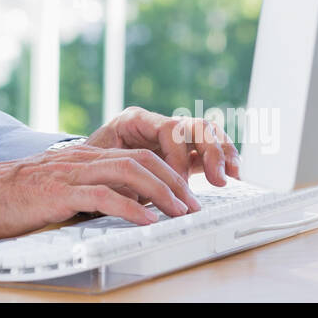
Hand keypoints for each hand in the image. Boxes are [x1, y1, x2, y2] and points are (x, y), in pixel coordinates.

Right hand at [0, 144, 202, 241]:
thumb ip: (83, 191)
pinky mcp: (59, 192)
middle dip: (174, 181)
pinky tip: (147, 220)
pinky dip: (131, 208)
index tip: (185, 194)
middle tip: (193, 204)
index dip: (166, 172)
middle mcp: (81, 159)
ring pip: (129, 172)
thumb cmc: (11, 195)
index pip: (135, 155)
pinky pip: (103, 196)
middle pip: (140, 160)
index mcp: (82, 157)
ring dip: (162, 193)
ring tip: (181, 212)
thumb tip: (115, 208)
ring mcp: (70, 173)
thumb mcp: (56, 188)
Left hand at [86, 106, 240, 188]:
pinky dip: (225, 159)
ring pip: (207, 133)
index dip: (179, 156)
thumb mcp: (100, 167)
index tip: (179, 183)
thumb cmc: (90, 166)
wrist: (85, 167)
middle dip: (210, 151)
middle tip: (216, 179)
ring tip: (230, 177)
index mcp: (135, 120)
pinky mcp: (184, 152)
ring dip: (222, 153)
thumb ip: (121, 177)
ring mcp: (173, 136)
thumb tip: (139, 198)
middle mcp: (157, 124)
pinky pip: (210, 148)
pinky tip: (233, 175)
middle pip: (194, 125)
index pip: (169, 129)